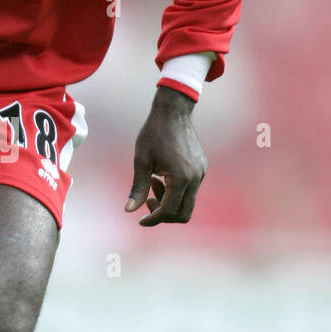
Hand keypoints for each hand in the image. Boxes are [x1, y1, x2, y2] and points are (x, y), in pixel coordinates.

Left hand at [124, 86, 206, 225]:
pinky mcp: (202, 168)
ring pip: (188, 202)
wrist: (173, 111)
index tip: (140, 220)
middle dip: (164, 214)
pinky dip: (176, 191)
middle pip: (183, 214)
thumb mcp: (141, 161)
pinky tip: (163, 176)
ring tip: (154, 182)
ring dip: (169, 201)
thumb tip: (129, 210)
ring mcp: (201, 173)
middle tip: (148, 200)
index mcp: (180, 178)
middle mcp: (195, 178)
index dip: (153, 219)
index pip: (168, 211)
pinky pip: (191, 190)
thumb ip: (137, 187)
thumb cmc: (154, 133)